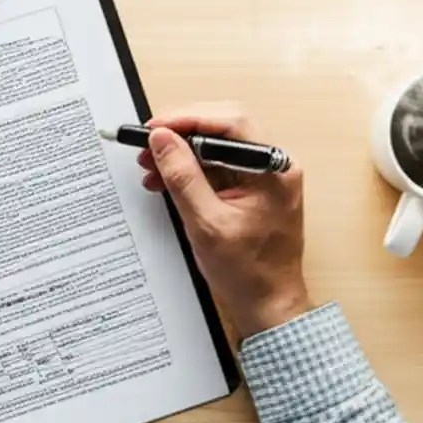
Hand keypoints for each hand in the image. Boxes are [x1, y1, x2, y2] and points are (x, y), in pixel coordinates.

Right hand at [139, 103, 311, 338]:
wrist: (268, 304)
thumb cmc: (248, 272)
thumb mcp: (206, 223)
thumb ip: (183, 177)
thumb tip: (162, 140)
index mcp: (274, 169)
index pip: (230, 122)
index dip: (187, 118)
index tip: (154, 129)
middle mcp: (274, 165)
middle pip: (223, 125)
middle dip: (181, 131)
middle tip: (148, 143)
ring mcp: (263, 175)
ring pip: (217, 143)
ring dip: (181, 150)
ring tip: (150, 165)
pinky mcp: (250, 186)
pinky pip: (217, 163)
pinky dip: (189, 167)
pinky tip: (165, 178)